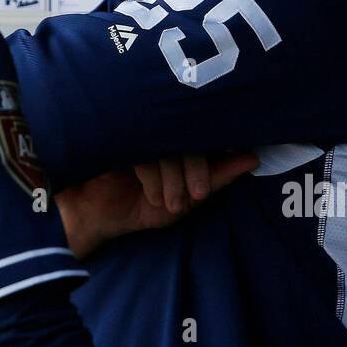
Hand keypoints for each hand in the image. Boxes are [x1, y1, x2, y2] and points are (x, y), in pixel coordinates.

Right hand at [57, 151, 258, 257]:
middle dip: (195, 171)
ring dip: (172, 178)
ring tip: (169, 204)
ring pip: (167, 143)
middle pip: (187, 136)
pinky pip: (145, 148)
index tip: (205, 190)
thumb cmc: (137, 206)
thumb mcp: (184, 201)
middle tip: (194, 198)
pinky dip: (153, 175)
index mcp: (174, 138)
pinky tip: (151, 196)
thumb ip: (218, 178)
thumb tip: (254, 157)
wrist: (92, 216)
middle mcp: (156, 129)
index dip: (209, 162)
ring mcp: (136, 131)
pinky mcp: (118, 137)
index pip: (201, 136)